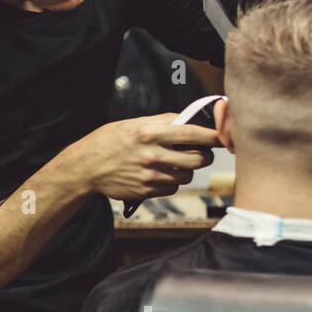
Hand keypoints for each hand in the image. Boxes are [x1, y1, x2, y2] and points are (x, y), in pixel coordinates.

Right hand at [67, 113, 219, 201]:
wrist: (86, 168)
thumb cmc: (109, 142)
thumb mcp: (133, 124)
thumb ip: (162, 123)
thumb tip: (189, 121)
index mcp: (150, 133)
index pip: (193, 133)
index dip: (214, 135)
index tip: (225, 136)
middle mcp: (152, 155)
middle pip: (198, 159)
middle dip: (203, 156)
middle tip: (199, 152)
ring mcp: (151, 175)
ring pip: (187, 175)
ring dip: (186, 169)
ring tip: (171, 162)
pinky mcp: (148, 191)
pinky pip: (173, 187)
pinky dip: (171, 181)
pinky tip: (158, 174)